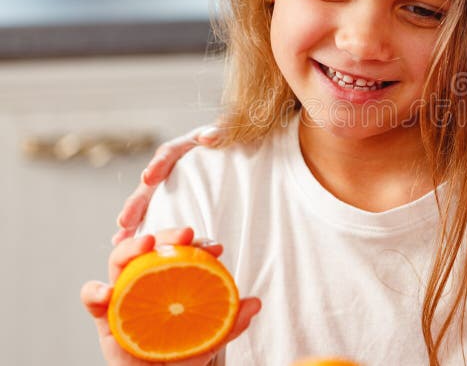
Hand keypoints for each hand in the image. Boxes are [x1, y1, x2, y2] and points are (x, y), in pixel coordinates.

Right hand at [82, 227, 260, 365]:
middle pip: (152, 246)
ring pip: (120, 260)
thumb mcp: (209, 339)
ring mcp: (124, 293)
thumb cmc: (181, 353)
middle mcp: (147, 279)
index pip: (184, 252)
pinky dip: (94, 290)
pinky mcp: (103, 314)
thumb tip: (255, 303)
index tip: (217, 247)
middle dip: (167, 233)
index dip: (198, 244)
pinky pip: (91, 297)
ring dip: (130, 247)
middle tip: (186, 233)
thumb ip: (229, 323)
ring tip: (146, 245)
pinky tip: (107, 292)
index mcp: (173, 278)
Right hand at [113, 125, 222, 244]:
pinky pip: (152, 213)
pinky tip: (124, 243)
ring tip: (121, 238)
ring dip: (133, 219)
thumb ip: (220, 133)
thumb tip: (209, 137)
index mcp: (182, 148)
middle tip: (125, 220)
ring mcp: (166, 184)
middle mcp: (168, 166)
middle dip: (137, 202)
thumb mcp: (226, 134)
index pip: (168, 153)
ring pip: (146, 202)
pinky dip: (139, 227)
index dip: (158, 165)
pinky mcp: (168, 199)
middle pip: (150, 184)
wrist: (230, 149)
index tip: (148, 178)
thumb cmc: (227, 142)